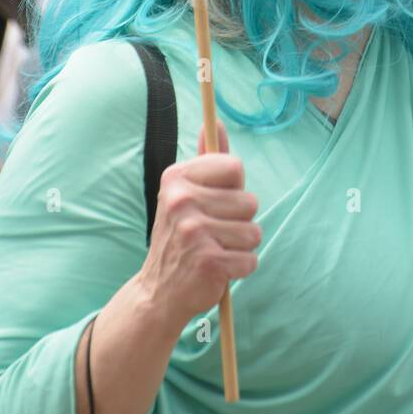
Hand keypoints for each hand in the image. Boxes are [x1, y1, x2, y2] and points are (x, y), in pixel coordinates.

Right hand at [138, 120, 260, 334]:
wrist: (158, 291)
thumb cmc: (181, 237)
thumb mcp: (186, 193)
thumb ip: (207, 158)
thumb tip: (215, 121)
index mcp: (177, 177)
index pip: (235, 167)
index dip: (233, 189)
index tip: (214, 203)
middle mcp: (181, 200)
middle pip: (250, 201)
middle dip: (240, 221)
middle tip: (212, 234)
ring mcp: (193, 230)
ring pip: (254, 231)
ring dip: (241, 246)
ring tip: (215, 250)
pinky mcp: (208, 260)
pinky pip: (251, 259)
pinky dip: (240, 268)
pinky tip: (217, 270)